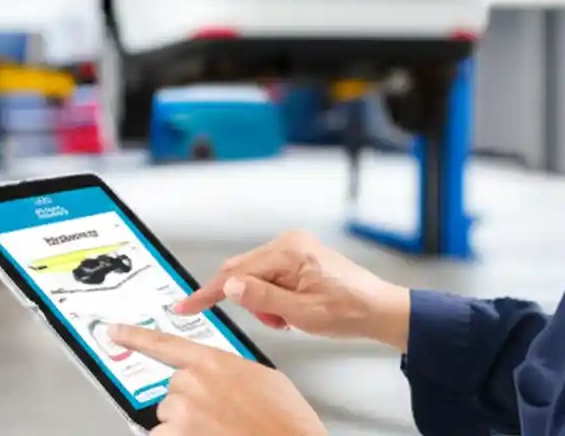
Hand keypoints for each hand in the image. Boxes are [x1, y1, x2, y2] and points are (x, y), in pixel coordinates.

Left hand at [109, 324, 325, 435]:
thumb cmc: (284, 421)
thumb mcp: (264, 379)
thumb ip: (231, 371)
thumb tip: (219, 379)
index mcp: (215, 363)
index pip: (166, 345)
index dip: (136, 337)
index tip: (114, 332)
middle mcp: (193, 385)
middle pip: (173, 390)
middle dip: (189, 404)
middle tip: (220, 416)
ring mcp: (182, 415)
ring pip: (168, 420)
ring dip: (185, 428)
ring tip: (219, 430)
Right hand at [174, 230, 411, 350]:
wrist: (378, 309)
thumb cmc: (349, 310)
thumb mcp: (301, 313)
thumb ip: (263, 299)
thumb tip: (231, 287)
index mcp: (289, 251)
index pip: (236, 272)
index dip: (208, 292)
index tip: (186, 305)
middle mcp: (290, 243)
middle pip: (244, 273)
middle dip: (250, 302)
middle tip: (274, 321)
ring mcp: (295, 249)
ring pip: (256, 279)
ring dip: (265, 304)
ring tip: (292, 318)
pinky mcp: (299, 258)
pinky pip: (271, 278)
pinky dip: (275, 299)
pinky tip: (294, 310)